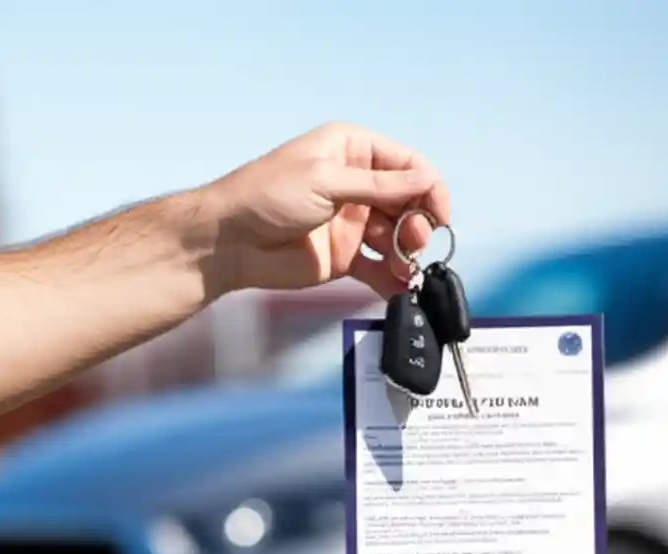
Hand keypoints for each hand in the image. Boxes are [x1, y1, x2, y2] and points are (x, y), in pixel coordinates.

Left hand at [203, 122, 450, 297]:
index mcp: (353, 151)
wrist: (228, 242)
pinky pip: (381, 267)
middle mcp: (358, 184)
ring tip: (405, 267)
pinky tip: (402, 288)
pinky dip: (394, 278)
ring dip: (409, 252)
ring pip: (399, 236)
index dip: (429, 186)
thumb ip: (380, 185)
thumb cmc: (268, 196)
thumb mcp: (326, 180)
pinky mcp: (346, 257)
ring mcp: (354, 222)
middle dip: (418, 223)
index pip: (408, 164)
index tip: (439, 213)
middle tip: (414, 242)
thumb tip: (427, 181)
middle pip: (409, 202)